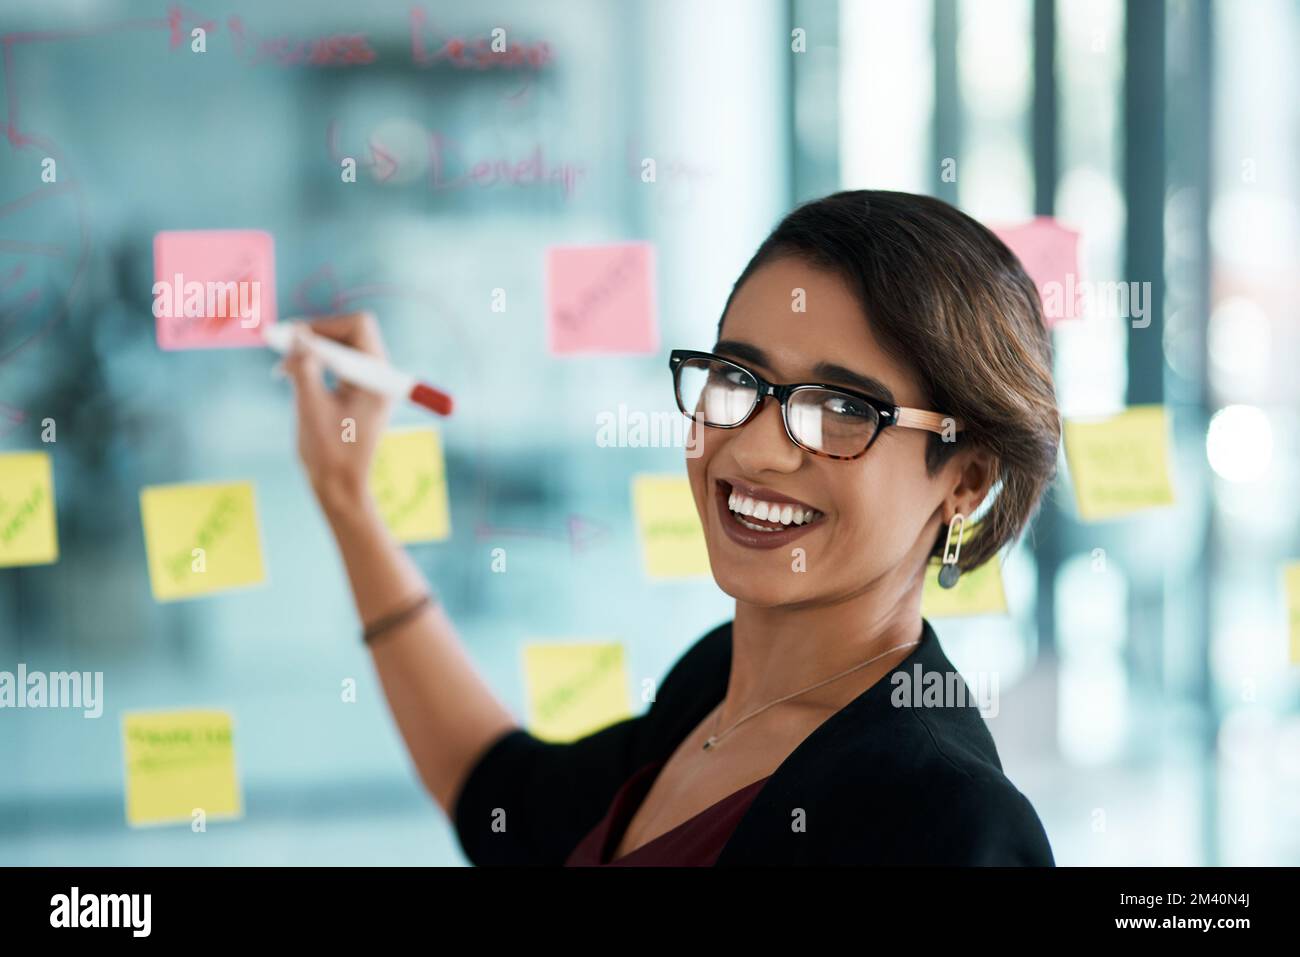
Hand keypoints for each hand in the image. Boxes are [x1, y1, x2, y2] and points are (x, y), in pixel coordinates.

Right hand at [279, 311, 392, 516]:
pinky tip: (290, 373)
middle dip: (316, 336)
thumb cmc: (328, 454)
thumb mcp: (310, 406)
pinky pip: (335, 364)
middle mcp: (378, 377)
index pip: (358, 327)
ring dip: (311, 350)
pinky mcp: (355, 392)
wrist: (339, 488)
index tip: (294, 338)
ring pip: (340, 347)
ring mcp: (368, 384)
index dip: (324, 326)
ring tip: (284, 365)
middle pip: (349, 333)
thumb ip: (305, 367)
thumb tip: (297, 334)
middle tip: (282, 345)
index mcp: (378, 378)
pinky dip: (313, 364)